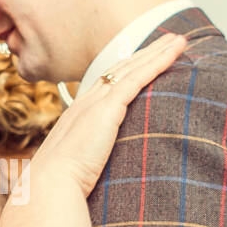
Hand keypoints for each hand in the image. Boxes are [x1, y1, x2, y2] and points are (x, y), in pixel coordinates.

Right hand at [24, 33, 186, 196]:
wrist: (49, 186)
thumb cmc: (59, 187)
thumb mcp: (75, 169)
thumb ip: (85, 163)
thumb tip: (91, 174)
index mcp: (77, 116)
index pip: (105, 85)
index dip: (126, 70)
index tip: (142, 60)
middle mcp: (85, 103)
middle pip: (120, 69)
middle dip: (144, 53)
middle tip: (167, 40)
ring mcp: (96, 103)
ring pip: (131, 68)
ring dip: (156, 52)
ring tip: (178, 40)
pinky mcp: (108, 108)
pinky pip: (137, 78)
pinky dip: (157, 62)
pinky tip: (174, 53)